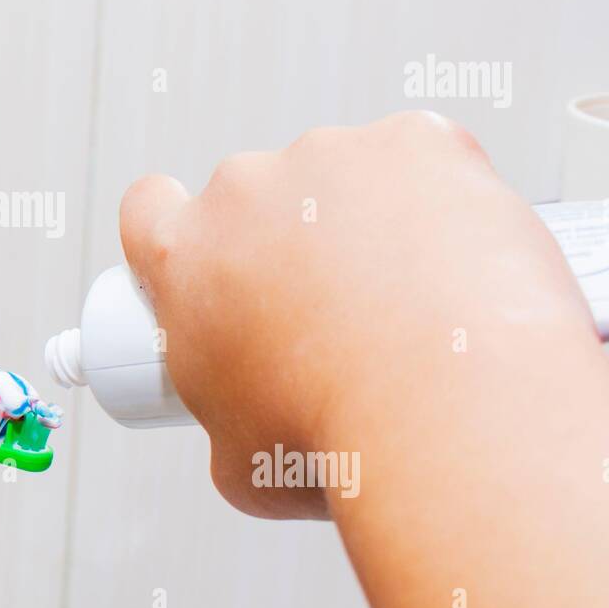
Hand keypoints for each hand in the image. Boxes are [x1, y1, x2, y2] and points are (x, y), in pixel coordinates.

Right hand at [120, 111, 602, 517]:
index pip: (149, 208)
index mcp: (185, 256)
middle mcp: (244, 190)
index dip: (178, 232)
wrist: (451, 412)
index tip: (212, 261)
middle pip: (254, 195)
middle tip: (336, 310)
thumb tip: (247, 434)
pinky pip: (422, 157)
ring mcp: (330, 156)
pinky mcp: (414, 141)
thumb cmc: (344, 442)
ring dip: (364, 220)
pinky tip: (459, 260)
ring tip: (412, 302)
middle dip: (287, 239)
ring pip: (342, 177)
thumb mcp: (242, 466)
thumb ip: (224, 423)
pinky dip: (438, 197)